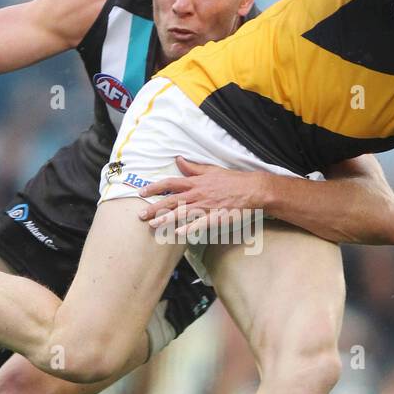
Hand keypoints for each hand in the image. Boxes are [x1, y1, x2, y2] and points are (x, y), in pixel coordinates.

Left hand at [138, 158, 264, 236]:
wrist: (253, 190)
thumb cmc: (232, 180)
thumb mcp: (211, 170)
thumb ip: (193, 168)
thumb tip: (178, 160)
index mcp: (196, 182)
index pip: (170, 183)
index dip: (154, 187)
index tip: (141, 192)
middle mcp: (198, 193)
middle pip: (171, 200)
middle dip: (154, 207)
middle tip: (140, 215)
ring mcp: (206, 206)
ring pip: (182, 212)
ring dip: (166, 219)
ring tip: (153, 225)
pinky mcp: (216, 217)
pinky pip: (200, 223)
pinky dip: (189, 228)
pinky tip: (178, 233)